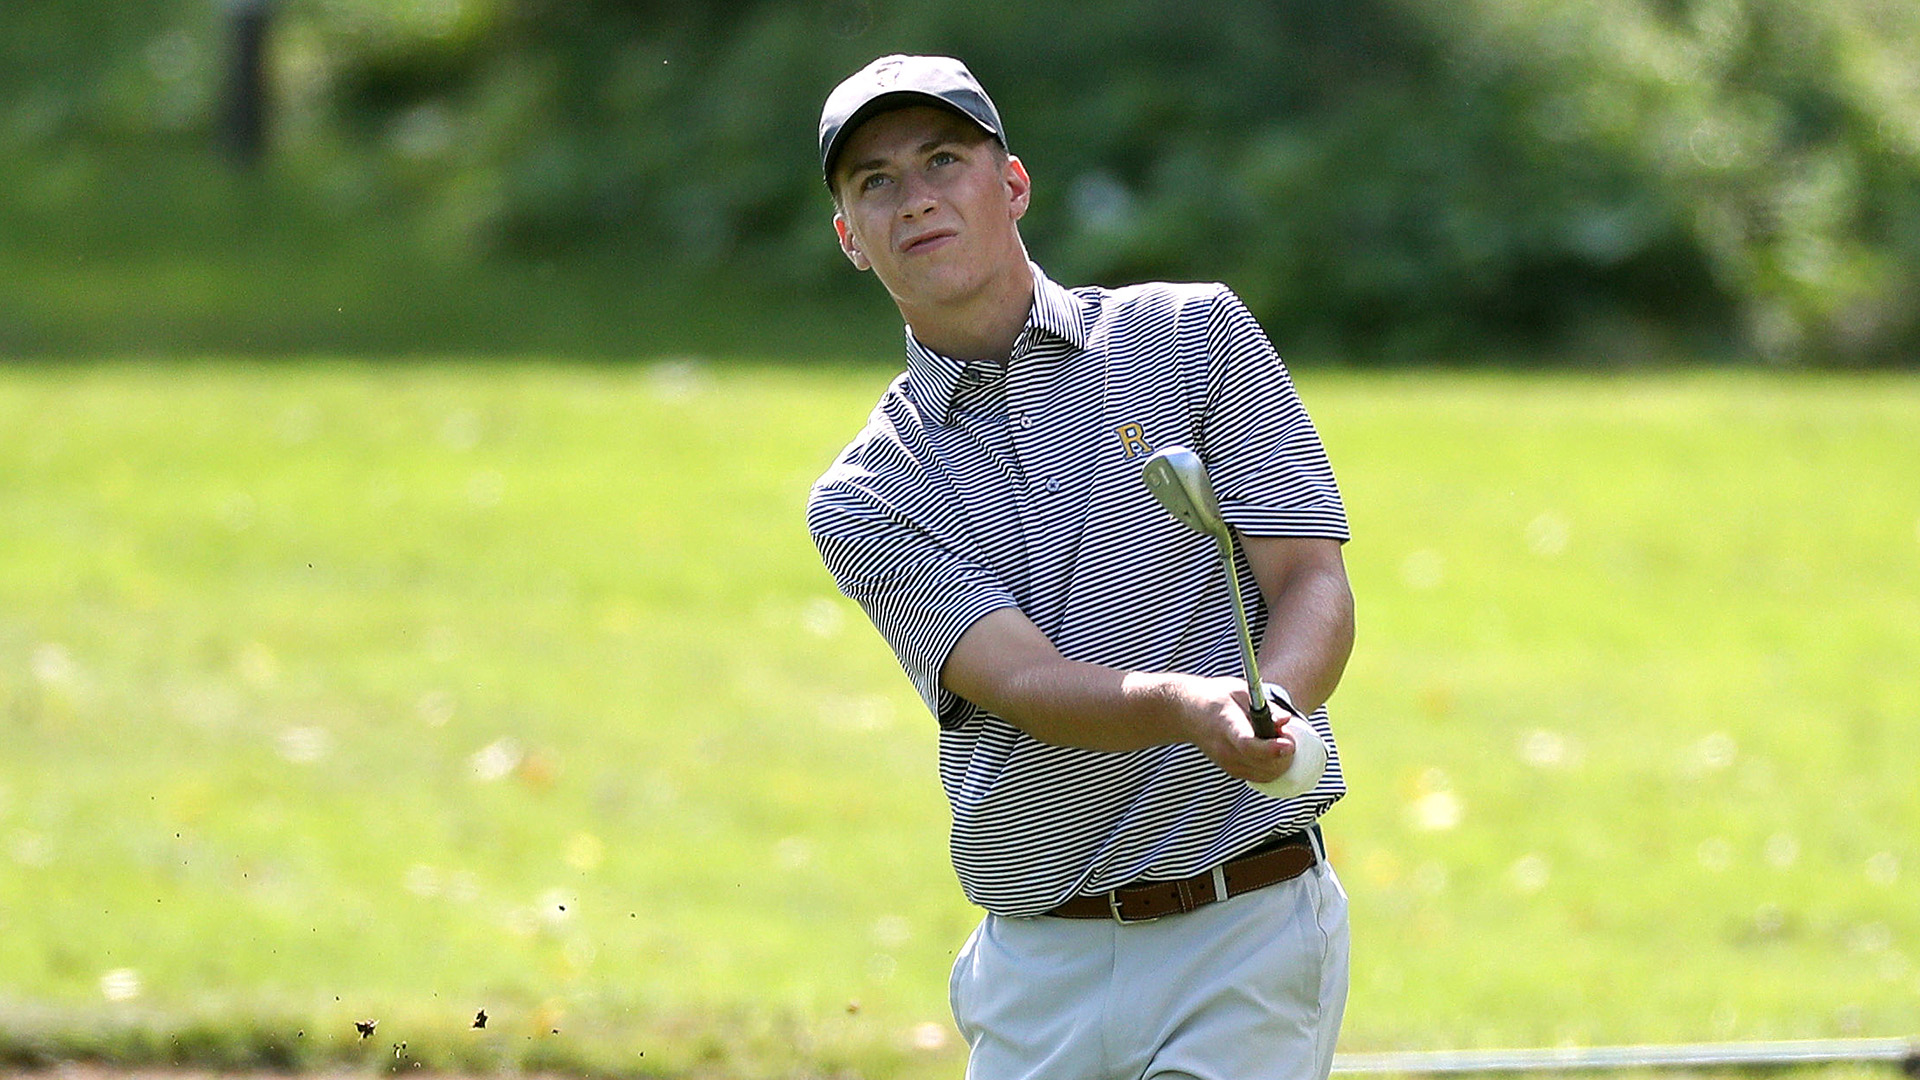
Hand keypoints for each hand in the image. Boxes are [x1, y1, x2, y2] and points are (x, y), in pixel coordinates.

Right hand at [1166, 674, 1297, 784]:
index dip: (1271, 748)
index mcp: (1226, 724)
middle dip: (1285, 753)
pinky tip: (1271, 750)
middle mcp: (1225, 749)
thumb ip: (1265, 706)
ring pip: (1267, 774)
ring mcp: (1227, 763)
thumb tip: (1286, 719)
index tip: (1289, 744)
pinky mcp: (1232, 771)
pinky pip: (1262, 777)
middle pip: (1263, 763)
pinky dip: (1273, 767)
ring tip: (1277, 740)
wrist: (1189, 712)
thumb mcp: (1240, 691)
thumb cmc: (1218, 698)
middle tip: (1287, 734)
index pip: (1247, 744)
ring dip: (1281, 761)